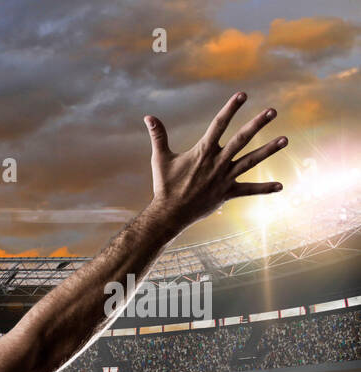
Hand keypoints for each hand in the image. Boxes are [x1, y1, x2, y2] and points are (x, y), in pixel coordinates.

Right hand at [142, 92, 286, 234]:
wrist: (169, 214)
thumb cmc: (164, 185)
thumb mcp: (160, 158)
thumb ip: (158, 136)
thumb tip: (148, 117)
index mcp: (203, 151)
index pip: (219, 124)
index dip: (231, 108)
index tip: (243, 94)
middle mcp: (217, 162)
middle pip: (241, 139)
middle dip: (257, 124)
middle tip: (273, 111)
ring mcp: (224, 178)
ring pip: (250, 161)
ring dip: (268, 150)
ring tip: (285, 139)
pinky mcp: (227, 193)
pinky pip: (249, 190)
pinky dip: (264, 189)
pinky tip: (280, 186)